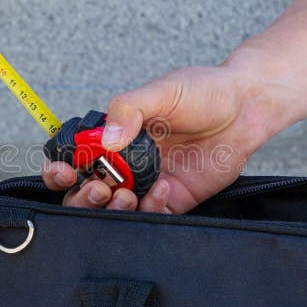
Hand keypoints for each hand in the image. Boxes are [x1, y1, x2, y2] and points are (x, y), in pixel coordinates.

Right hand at [42, 59, 295, 212]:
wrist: (246, 107)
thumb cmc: (203, 91)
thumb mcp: (161, 91)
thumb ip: (129, 108)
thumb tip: (106, 139)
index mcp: (113, 135)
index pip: (74, 157)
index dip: (60, 169)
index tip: (65, 172)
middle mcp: (125, 161)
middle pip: (86, 191)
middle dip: (84, 196)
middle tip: (99, 189)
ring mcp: (147, 182)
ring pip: (115, 210)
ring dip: (114, 208)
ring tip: (127, 193)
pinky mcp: (172, 198)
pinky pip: (151, 216)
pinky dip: (150, 209)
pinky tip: (162, 190)